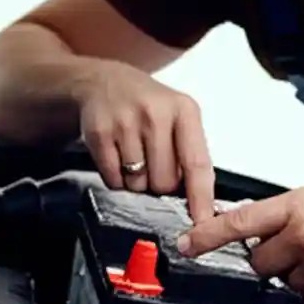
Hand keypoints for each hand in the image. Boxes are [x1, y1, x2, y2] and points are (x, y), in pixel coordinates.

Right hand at [74, 63, 214, 222]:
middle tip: (153, 164)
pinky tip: (117, 156)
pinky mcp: (99, 133)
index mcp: (184, 110)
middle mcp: (156, 113)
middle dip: (159, 184)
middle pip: (164, 182)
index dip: (200, 198)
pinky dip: (116, 178)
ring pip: (137, 184)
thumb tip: (201, 202)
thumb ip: (191, 153)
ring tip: (134, 156)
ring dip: (136, 181)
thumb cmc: (147, 105)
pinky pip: (112, 179)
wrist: (104, 82)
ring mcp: (125, 122)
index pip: (197, 163)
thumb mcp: (178, 116)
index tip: (203, 222)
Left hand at [178, 181, 303, 303]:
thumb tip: (251, 229)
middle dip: (273, 260)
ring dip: (302, 277)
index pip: (240, 220)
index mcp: (299, 204)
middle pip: (259, 261)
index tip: (187, 244)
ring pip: (285, 284)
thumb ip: (285, 211)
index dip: (207, 235)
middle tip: (303, 249)